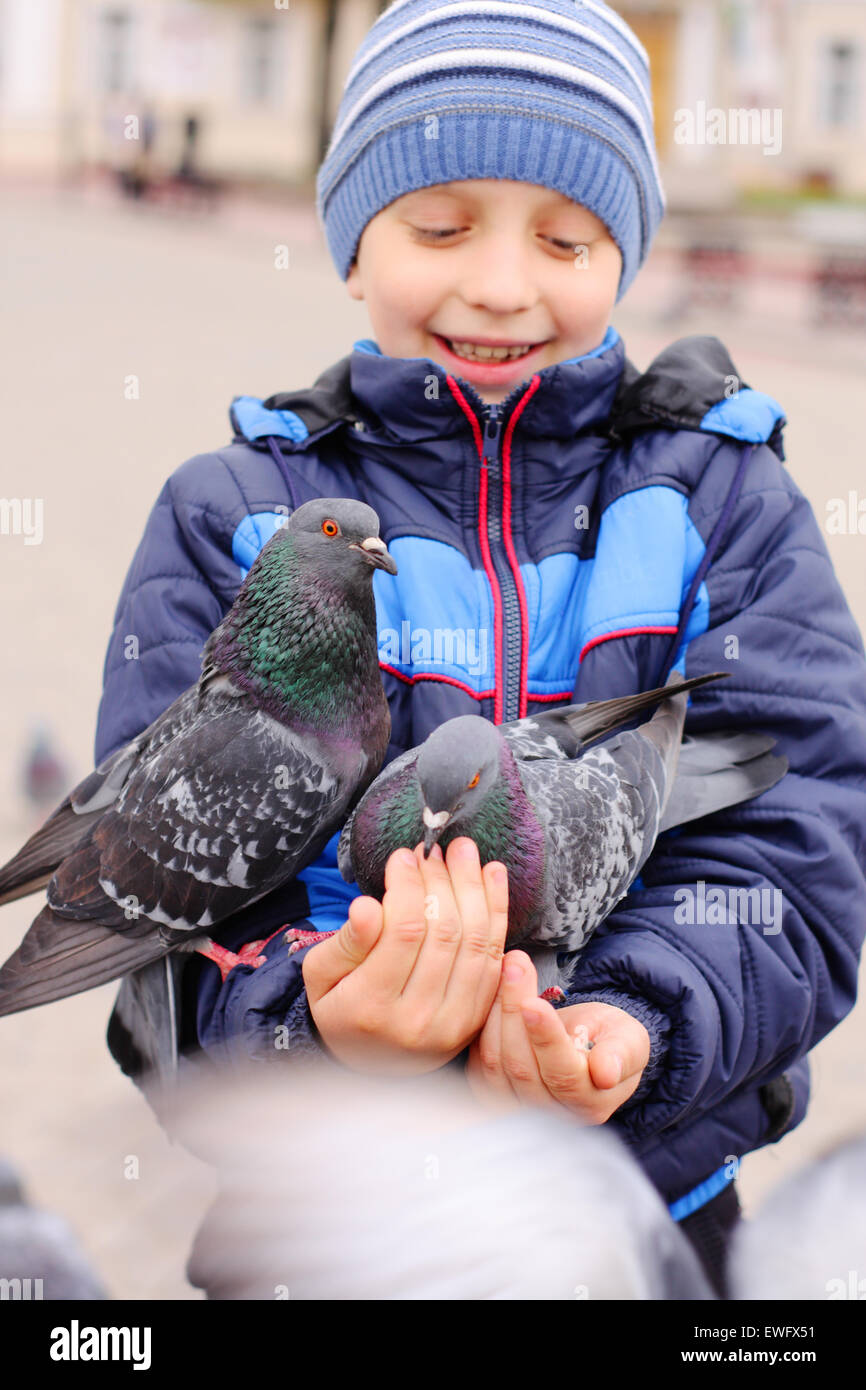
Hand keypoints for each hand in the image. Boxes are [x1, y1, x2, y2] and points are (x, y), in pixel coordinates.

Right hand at [302, 838, 507, 1074]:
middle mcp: (418, 1020)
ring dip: (474, 889)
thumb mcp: (321, 976)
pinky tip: (492, 878)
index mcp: (372, 1008)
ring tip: (464, 853)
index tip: (404, 856)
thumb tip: (367, 905)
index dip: (408, 886)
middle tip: (436, 849)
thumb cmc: (341, 1008)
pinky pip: (493, 958)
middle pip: (444, 933)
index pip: (403, 932)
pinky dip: (497, 913)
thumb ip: (345, 943)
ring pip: (476, 942)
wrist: (369, 1064)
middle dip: (443, 880)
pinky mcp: (477, 1018)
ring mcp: (454, 1023)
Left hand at [466, 950, 649, 1122]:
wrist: (588, 1046)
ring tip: (507, 967)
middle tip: (515, 965)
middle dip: (514, 1010)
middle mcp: (550, 1114)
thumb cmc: (611, 1040)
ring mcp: (516, 1107)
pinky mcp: (490, 1092)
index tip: (534, 1003)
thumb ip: (621, 1054)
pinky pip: (477, 1058)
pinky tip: (493, 988)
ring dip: (496, 1009)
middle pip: (522, 1066)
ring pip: (495, 1061)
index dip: (546, 1039)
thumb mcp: (629, 1040)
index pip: (562, 1074)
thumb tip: (606, 1073)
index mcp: (589, 1103)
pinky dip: (482, 1021)